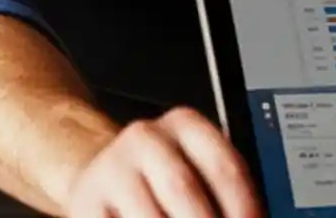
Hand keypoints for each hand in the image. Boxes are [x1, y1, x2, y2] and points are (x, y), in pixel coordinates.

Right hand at [65, 106, 263, 217]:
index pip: (224, 166)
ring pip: (150, 216)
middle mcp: (146, 138)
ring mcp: (111, 169)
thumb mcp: (194, 167)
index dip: (244, 206)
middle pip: (184, 189)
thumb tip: (251, 216)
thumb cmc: (161, 175)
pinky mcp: (84, 201)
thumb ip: (222, 192)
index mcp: (185, 125)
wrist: (98, 172)